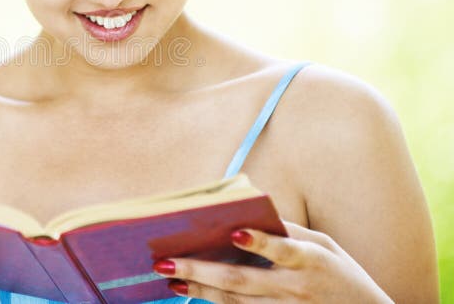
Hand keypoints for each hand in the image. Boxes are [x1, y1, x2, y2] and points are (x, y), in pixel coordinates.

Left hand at [152, 221, 392, 302]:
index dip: (261, 243)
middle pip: (242, 280)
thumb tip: (248, 212)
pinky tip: (189, 289)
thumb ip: (288, 231)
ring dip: (199, 288)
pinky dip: (215, 301)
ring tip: (169, 276)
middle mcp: (295, 289)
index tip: (234, 232)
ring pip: (235, 301)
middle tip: (165, 261)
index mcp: (312, 261)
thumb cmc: (342, 274)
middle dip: (201, 270)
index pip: (284, 250)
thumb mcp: (325, 246)